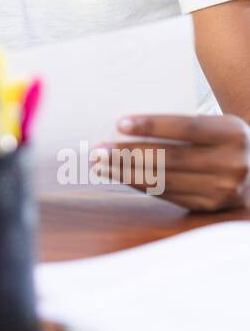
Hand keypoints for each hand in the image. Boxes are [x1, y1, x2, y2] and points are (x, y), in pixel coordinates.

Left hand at [91, 114, 249, 211]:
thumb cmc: (226, 142)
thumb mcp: (217, 126)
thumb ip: (184, 127)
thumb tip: (128, 127)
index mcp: (231, 133)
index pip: (185, 127)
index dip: (151, 126)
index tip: (120, 124)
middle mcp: (231, 162)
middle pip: (170, 157)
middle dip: (129, 154)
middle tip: (98, 149)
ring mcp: (222, 189)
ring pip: (164, 179)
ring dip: (127, 172)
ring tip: (101, 164)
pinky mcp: (210, 206)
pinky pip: (167, 194)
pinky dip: (140, 184)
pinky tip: (120, 175)